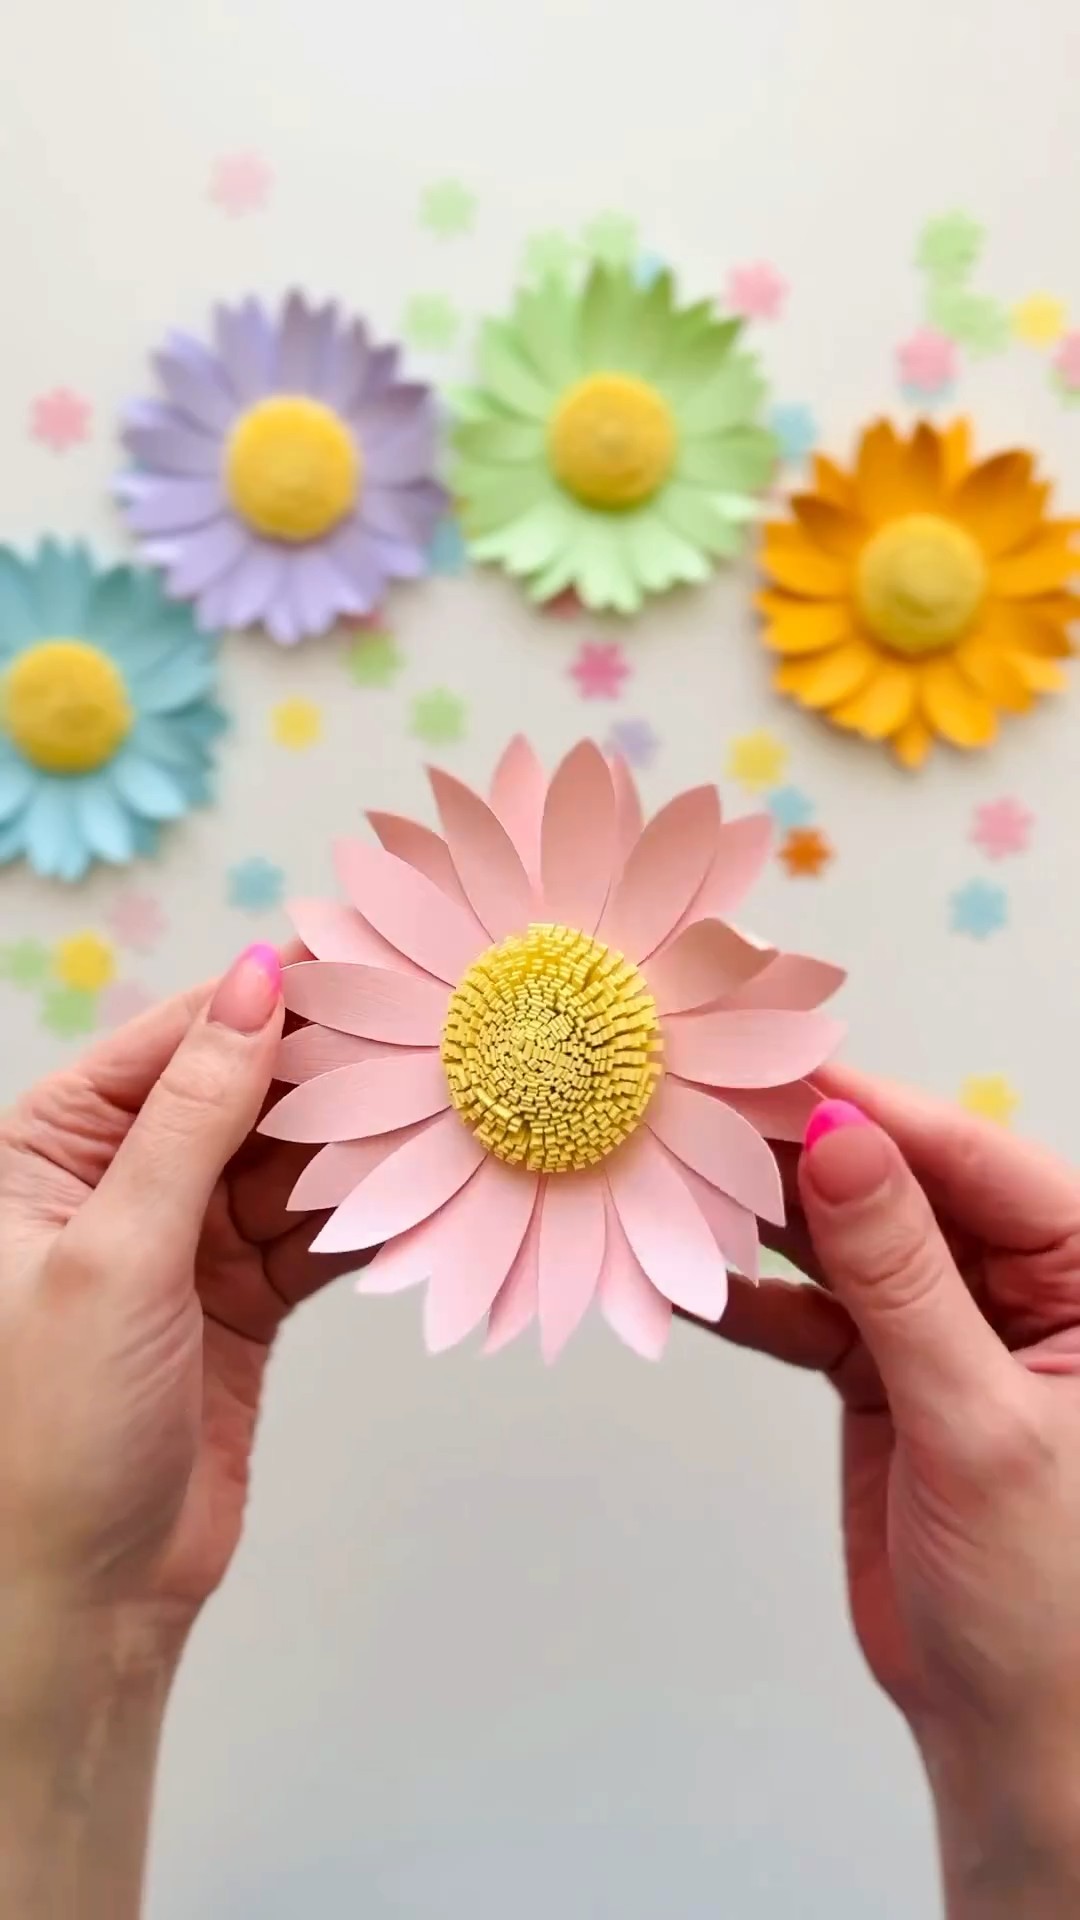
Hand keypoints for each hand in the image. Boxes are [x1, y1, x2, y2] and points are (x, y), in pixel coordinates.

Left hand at [0, 944, 355, 1917]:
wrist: (84, 1598)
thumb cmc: (51, 1431)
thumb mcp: (115, 1251)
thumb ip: (193, 1116)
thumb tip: (250, 987)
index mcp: (49, 1152)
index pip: (173, 1044)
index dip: (263, 1001)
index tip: (357, 961)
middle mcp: (116, 1185)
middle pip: (241, 1095)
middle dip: (326, 1074)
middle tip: (426, 1034)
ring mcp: (183, 1245)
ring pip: (286, 1164)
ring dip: (357, 1147)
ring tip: (444, 1107)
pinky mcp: (238, 1303)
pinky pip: (310, 1236)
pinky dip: (361, 1221)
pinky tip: (419, 1195)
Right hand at [716, 1067, 1079, 1917]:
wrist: (1012, 1730)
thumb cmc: (1051, 1599)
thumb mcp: (981, 1425)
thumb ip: (904, 1280)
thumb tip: (845, 1147)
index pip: (977, 1161)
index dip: (878, 1113)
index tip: (781, 1075)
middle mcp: (1018, 1285)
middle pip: (900, 1186)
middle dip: (804, 1155)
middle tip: (701, 1112)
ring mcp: (944, 1326)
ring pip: (846, 1239)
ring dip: (764, 1220)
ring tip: (675, 1182)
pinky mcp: (884, 1372)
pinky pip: (810, 1310)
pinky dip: (750, 1300)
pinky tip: (690, 1280)